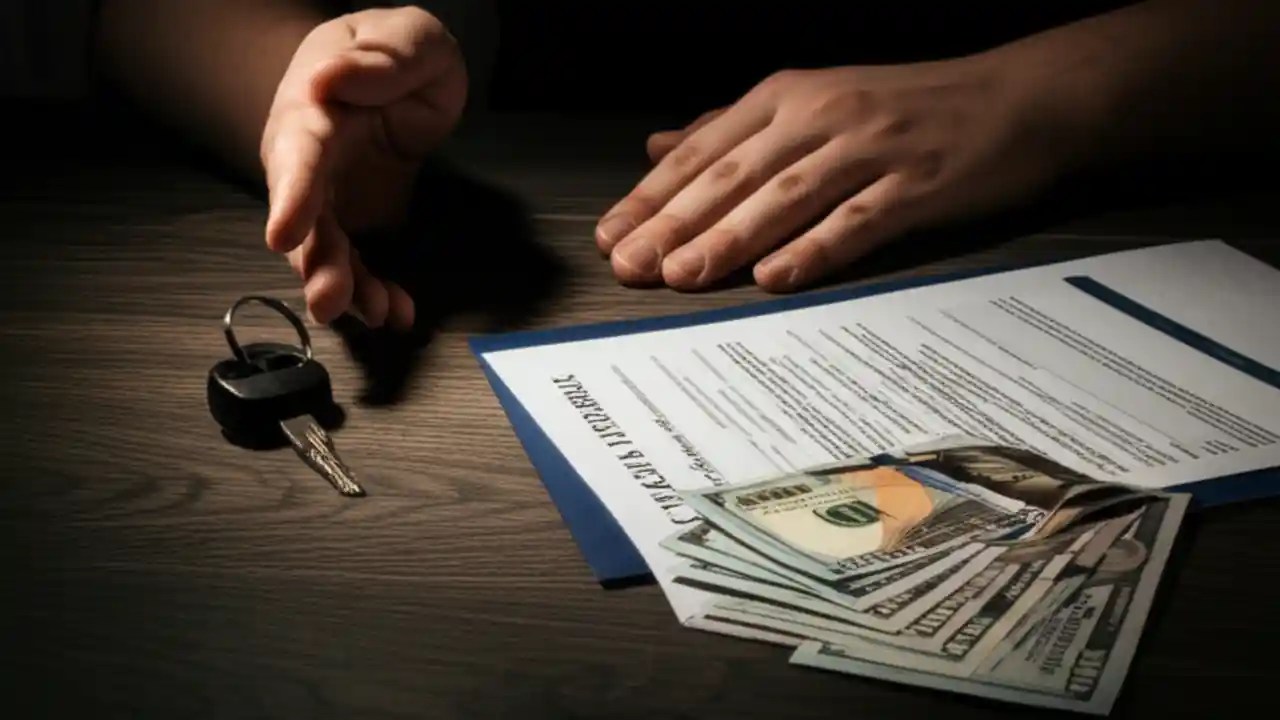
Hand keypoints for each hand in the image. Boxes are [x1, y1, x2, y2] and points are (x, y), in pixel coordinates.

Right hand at [261, 6, 466, 327]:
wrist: (394, 74)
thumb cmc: (396, 51)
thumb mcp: (407, 36)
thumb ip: (381, 59)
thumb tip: (330, 80)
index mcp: (315, 105)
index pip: (300, 149)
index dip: (293, 194)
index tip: (284, 234)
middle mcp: (307, 157)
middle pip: (304, 215)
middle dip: (314, 261)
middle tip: (329, 301)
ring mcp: (325, 195)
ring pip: (322, 249)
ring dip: (345, 287)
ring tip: (377, 314)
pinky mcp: (349, 222)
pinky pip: (353, 263)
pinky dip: (373, 292)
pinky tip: (396, 312)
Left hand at [595, 57, 1068, 291]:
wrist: (1018, 98)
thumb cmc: (906, 106)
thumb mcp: (813, 101)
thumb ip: (734, 128)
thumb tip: (661, 146)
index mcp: (789, 94)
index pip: (705, 151)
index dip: (654, 195)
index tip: (611, 235)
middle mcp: (822, 115)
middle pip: (734, 176)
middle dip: (675, 223)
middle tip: (629, 266)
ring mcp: (872, 149)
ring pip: (785, 197)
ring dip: (729, 239)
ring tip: (682, 276)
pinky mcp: (917, 185)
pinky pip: (856, 221)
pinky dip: (813, 248)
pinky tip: (773, 279)